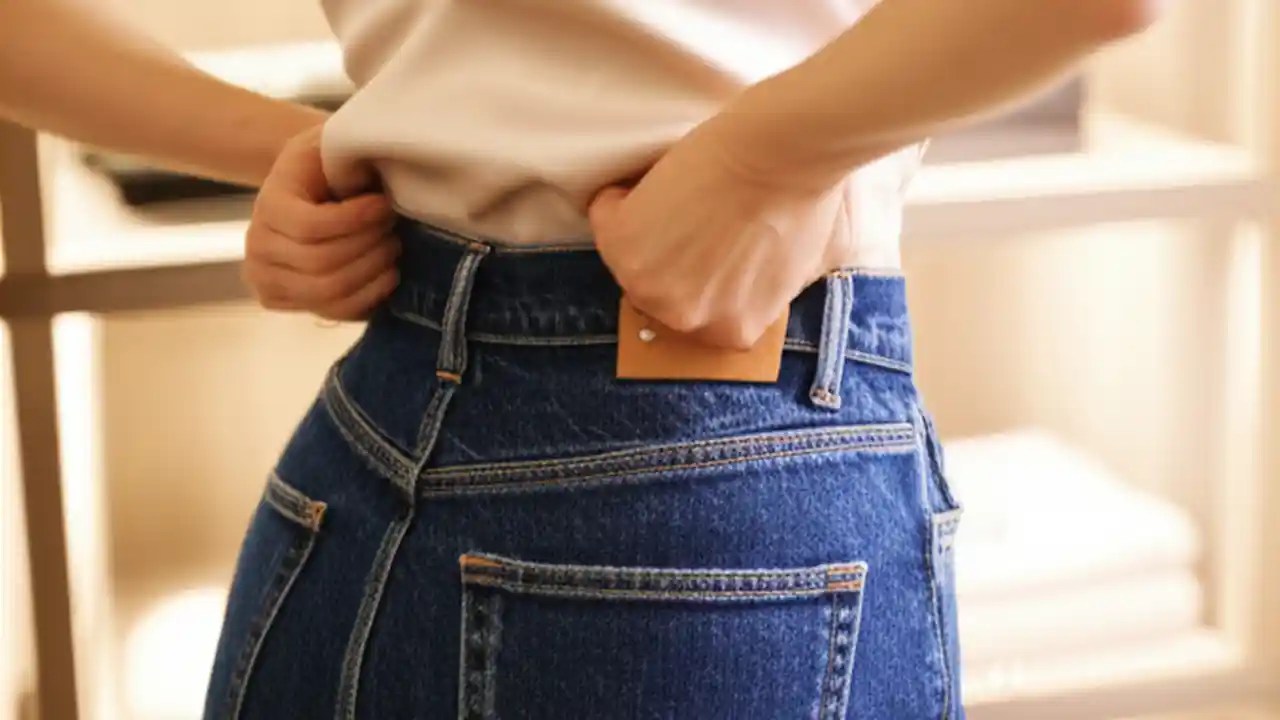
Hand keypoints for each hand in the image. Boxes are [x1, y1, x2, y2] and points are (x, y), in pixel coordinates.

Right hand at [242, 124, 400, 320]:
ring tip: (392, 247)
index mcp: (269, 204)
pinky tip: (387, 274)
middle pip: (322, 263)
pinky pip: (334, 312)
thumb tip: (372, 178)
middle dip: (369, 246)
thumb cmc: (326, 163)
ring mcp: (268, 280)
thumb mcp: (332, 145)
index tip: (385, 204)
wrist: (305, 186)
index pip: (310, 226)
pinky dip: (368, 297)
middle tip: (394, 228)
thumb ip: (347, 153)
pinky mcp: (287, 303)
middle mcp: (258, 248)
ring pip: (330, 291)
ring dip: (372, 271)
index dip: (356, 219)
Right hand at [588, 119, 857, 349]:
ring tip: (675, 194)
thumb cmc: (805, 199)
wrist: (781, 153)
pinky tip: (653, 177)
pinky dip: (620, 193)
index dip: (699, 274)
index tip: (703, 247)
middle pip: (659, 288)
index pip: (698, 311)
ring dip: (645, 225)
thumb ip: (761, 296)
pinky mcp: (622, 241)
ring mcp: (649, 285)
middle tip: (692, 216)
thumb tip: (741, 286)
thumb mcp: (798, 272)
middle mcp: (686, 319)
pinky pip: (605, 214)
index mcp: (730, 332)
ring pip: (629, 255)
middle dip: (670, 256)